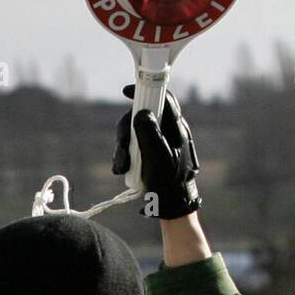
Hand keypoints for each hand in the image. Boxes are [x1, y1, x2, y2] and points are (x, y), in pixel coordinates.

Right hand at [113, 83, 200, 218]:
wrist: (172, 203)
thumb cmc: (169, 181)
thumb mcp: (158, 156)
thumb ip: (150, 132)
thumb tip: (141, 111)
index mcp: (174, 127)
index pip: (162, 98)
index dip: (146, 90)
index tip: (126, 91)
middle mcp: (166, 131)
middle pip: (140, 116)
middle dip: (126, 131)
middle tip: (121, 147)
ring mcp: (156, 142)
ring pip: (133, 133)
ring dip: (122, 149)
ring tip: (120, 166)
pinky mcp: (148, 154)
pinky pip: (132, 148)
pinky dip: (124, 157)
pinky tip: (121, 169)